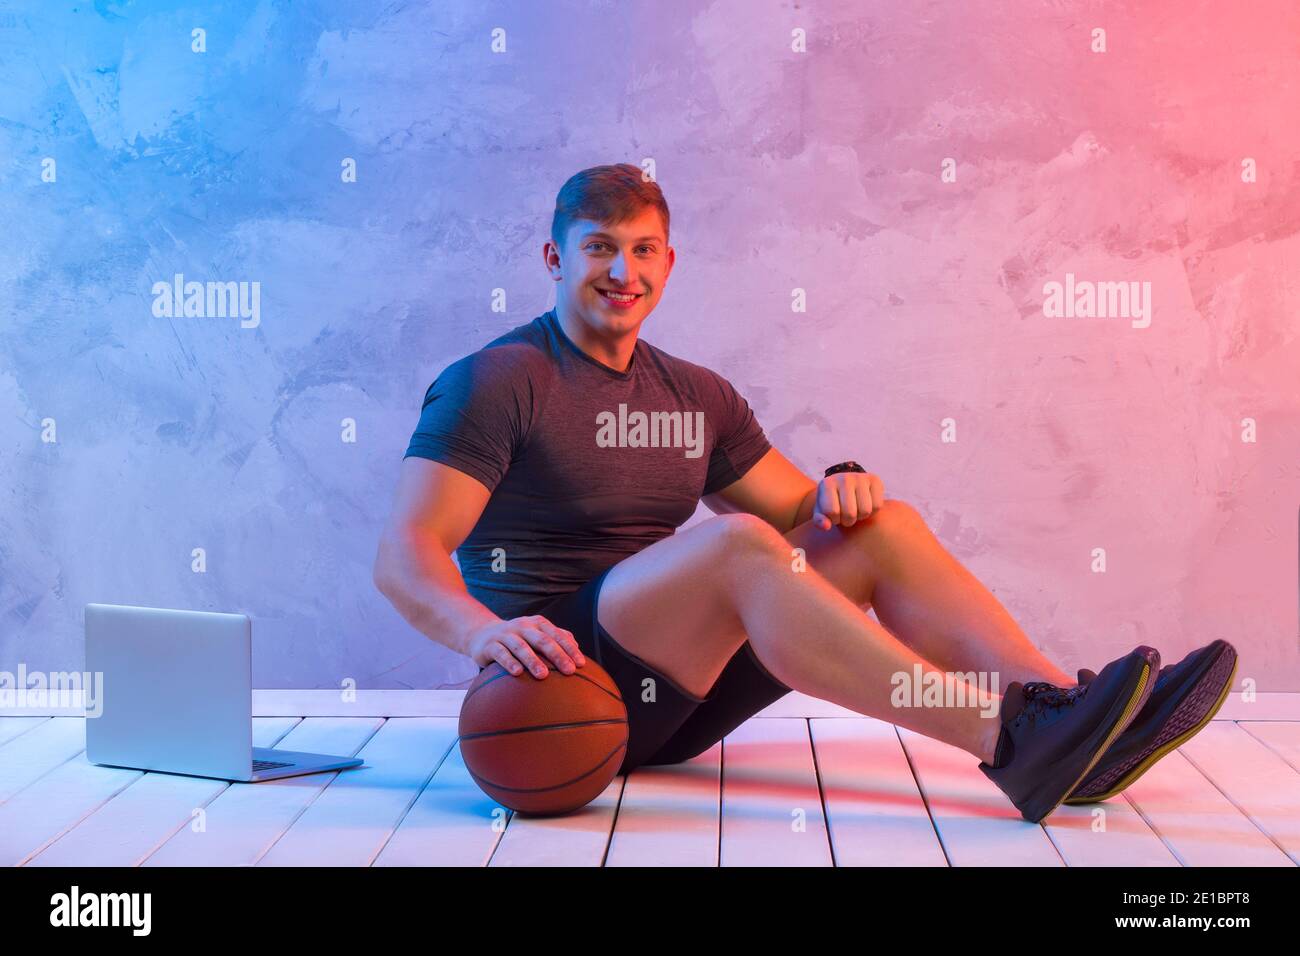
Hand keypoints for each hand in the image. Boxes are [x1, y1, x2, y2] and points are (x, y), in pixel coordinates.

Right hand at [466, 615, 585, 678]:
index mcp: (537, 624)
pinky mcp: (490, 645)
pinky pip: (501, 654)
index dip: (569, 649)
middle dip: (557, 655)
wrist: (482, 634)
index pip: (557, 635)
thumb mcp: (536, 634)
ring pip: (521, 647)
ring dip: (533, 660)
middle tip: (569, 671)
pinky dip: (509, 662)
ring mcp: (505, 635)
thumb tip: (577, 647)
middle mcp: (522, 627)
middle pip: (542, 640)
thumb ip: (556, 637)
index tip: (580, 665)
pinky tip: (517, 673)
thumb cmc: (518, 638)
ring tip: (544, 675)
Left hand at [812, 471, 884, 529]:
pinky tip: (865, 505)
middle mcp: (844, 477)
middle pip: (850, 513)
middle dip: (847, 521)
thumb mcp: (821, 512)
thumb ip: (818, 521)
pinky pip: (877, 506)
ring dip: (860, 517)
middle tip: (845, 515)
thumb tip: (826, 526)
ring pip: (865, 510)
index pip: (832, 512)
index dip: (834, 519)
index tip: (833, 515)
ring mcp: (860, 477)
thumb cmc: (831, 503)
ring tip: (855, 510)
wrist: (844, 487)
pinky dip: (872, 511)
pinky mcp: (874, 479)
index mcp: (827, 484)